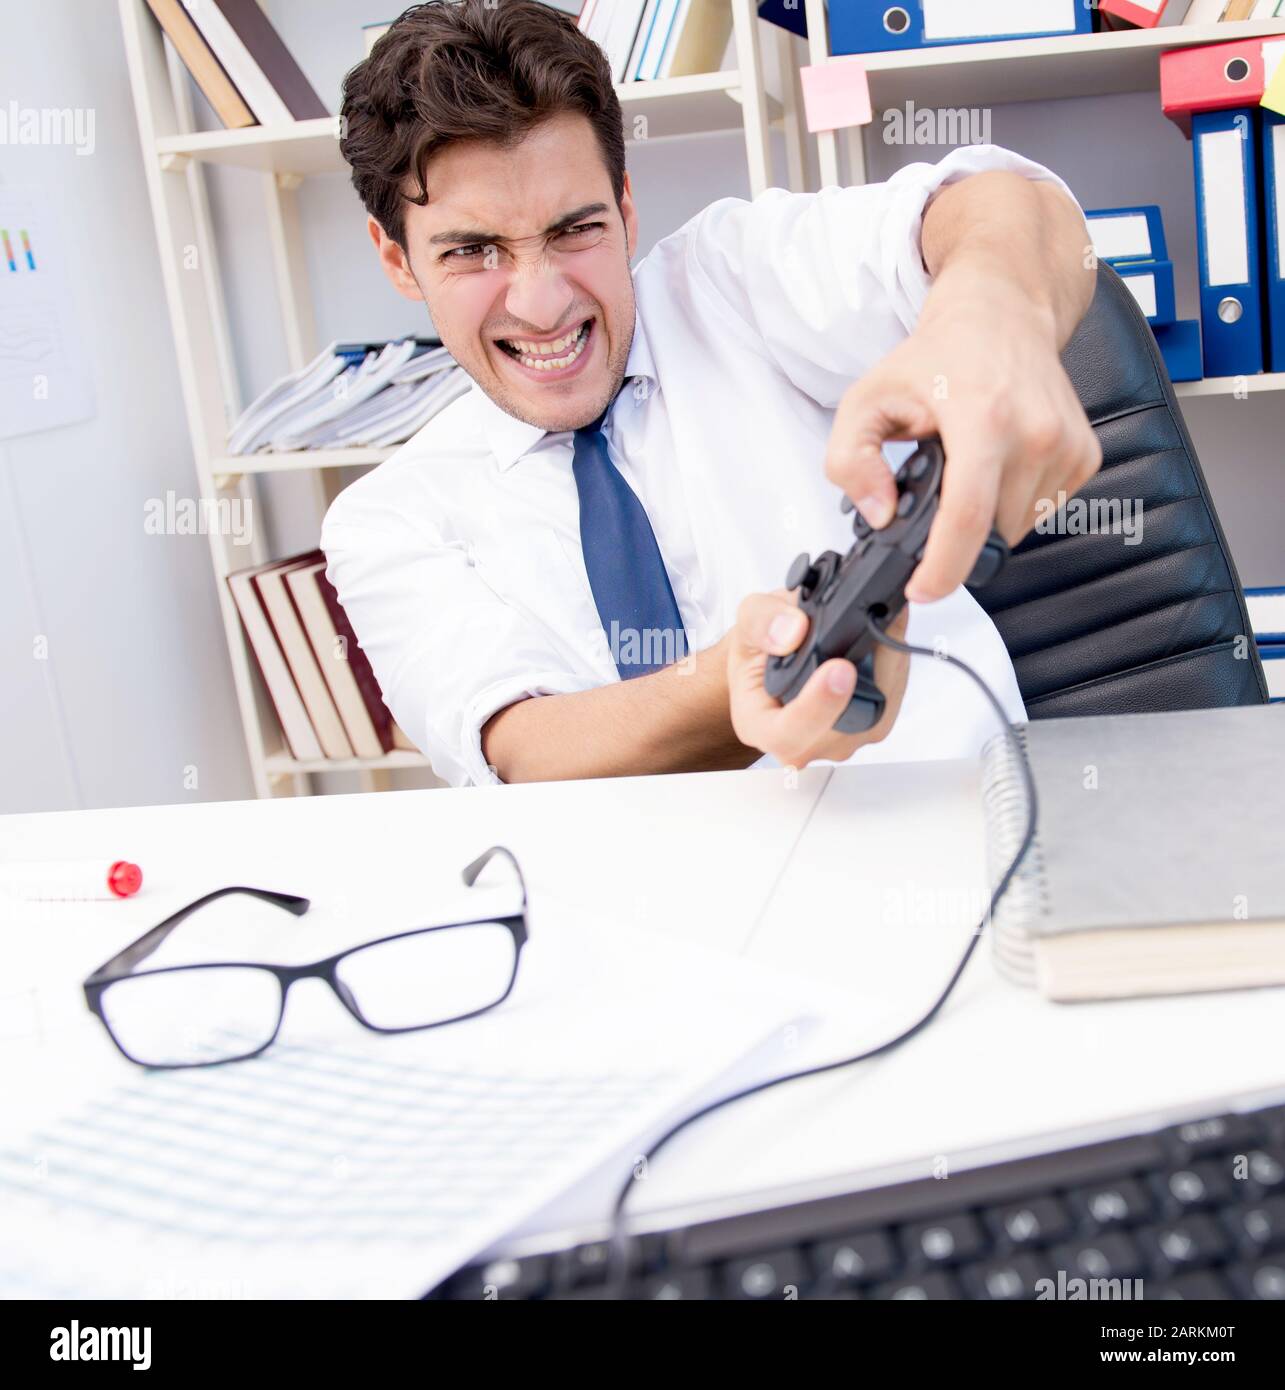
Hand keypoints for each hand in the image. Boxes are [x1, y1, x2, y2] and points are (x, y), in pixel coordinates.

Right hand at [727, 591, 909, 768]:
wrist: (770, 662)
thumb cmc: (757, 652)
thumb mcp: (746, 620)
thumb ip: (761, 620)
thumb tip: (792, 631)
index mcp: (762, 726)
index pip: (791, 732)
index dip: (819, 704)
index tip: (840, 667)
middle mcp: (805, 743)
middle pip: (851, 717)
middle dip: (872, 665)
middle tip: (877, 615)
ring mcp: (842, 740)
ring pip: (880, 706)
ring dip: (888, 660)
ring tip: (874, 619)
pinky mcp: (873, 727)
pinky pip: (893, 699)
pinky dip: (894, 665)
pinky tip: (881, 641)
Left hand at [826, 266, 1100, 603]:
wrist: (1001, 313)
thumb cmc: (936, 356)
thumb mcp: (867, 399)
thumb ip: (851, 460)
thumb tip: (879, 513)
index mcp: (985, 417)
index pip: (969, 516)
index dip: (943, 568)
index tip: (922, 590)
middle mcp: (1037, 432)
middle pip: (991, 530)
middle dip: (956, 535)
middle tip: (933, 493)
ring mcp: (1068, 445)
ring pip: (1018, 527)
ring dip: (985, 518)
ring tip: (966, 469)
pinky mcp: (1085, 456)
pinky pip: (1042, 511)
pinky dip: (1011, 504)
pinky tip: (996, 467)